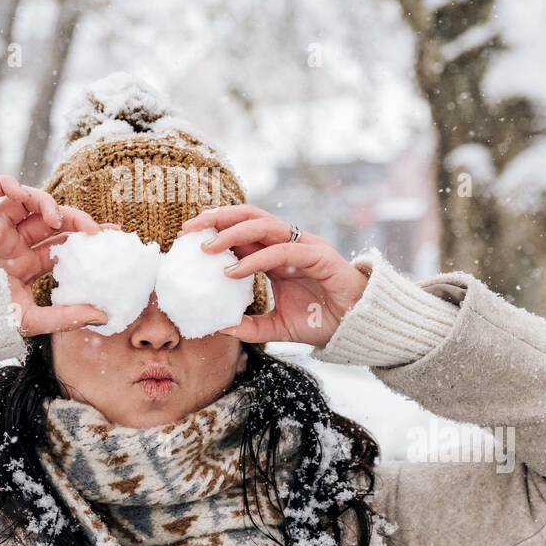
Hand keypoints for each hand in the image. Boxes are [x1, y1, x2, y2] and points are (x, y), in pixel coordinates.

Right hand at [0, 174, 118, 335]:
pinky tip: (22, 195)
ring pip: (24, 200)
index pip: (61, 243)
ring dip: (45, 201)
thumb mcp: (31, 320)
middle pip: (48, 220)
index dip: (86, 236)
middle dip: (74, 218)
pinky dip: (6, 183)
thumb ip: (66, 317)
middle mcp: (12, 244)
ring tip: (55, 219)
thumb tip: (103, 314)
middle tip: (94, 229)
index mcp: (26, 265)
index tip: (111, 235)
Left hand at [179, 204, 368, 347]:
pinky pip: (281, 251)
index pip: (242, 230)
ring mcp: (304, 246)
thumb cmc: (321, 322)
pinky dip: (255, 259)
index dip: (215, 227)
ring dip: (232, 233)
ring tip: (207, 247)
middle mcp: (288, 244)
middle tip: (189, 229)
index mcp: (276, 254)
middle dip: (218, 218)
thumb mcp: (277, 327)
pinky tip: (233, 271)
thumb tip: (219, 328)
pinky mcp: (318, 256)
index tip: (187, 235)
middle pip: (249, 217)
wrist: (357, 329)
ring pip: (263, 226)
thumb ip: (250, 326)